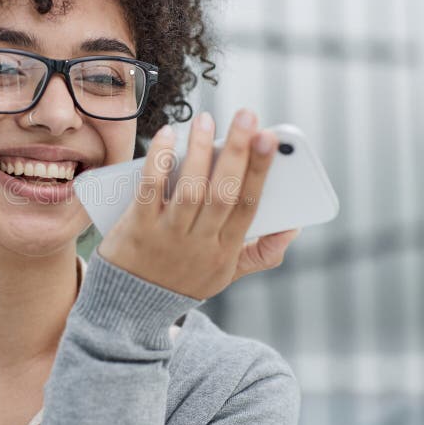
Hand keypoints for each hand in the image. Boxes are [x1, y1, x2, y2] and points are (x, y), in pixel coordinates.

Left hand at [96, 108, 301, 300]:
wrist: (129, 309)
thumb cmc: (182, 280)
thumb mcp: (226, 274)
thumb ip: (260, 252)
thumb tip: (293, 226)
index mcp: (227, 250)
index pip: (250, 204)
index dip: (262, 170)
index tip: (270, 138)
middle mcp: (201, 243)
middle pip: (225, 192)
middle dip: (239, 152)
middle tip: (247, 116)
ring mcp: (168, 236)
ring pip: (191, 189)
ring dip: (201, 151)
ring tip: (207, 120)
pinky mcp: (138, 228)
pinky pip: (151, 189)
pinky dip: (160, 161)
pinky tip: (169, 137)